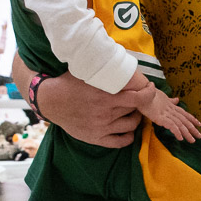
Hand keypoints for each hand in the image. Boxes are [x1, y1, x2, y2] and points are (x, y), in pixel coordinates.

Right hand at [14, 60, 141, 147]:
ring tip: (133, 112)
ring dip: (135, 118)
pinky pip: (120, 142)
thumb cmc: (69, 83)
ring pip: (131, 125)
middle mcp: (105, 113)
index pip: (138, 98)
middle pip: (134, 110)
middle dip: (139, 104)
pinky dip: (128, 136)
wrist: (50, 101)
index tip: (150, 89)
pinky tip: (127, 129)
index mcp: (105, 96)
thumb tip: (122, 58)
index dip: (148, 93)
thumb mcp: (87, 72)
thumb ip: (106, 69)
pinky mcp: (96, 138)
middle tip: (138, 99)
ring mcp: (101, 128)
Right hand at [136, 85, 200, 142]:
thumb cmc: (147, 93)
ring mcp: (165, 113)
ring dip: (186, 133)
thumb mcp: (161, 97)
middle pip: (184, 120)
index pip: (184, 113)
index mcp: (170, 105)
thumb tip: (177, 99)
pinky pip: (171, 125)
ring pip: (180, 124)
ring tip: (192, 140)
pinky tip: (180, 138)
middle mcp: (170, 109)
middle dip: (192, 128)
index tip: (199, 124)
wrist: (139, 90)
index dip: (192, 119)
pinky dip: (176, 131)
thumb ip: (170, 101)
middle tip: (199, 137)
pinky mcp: (159, 117)